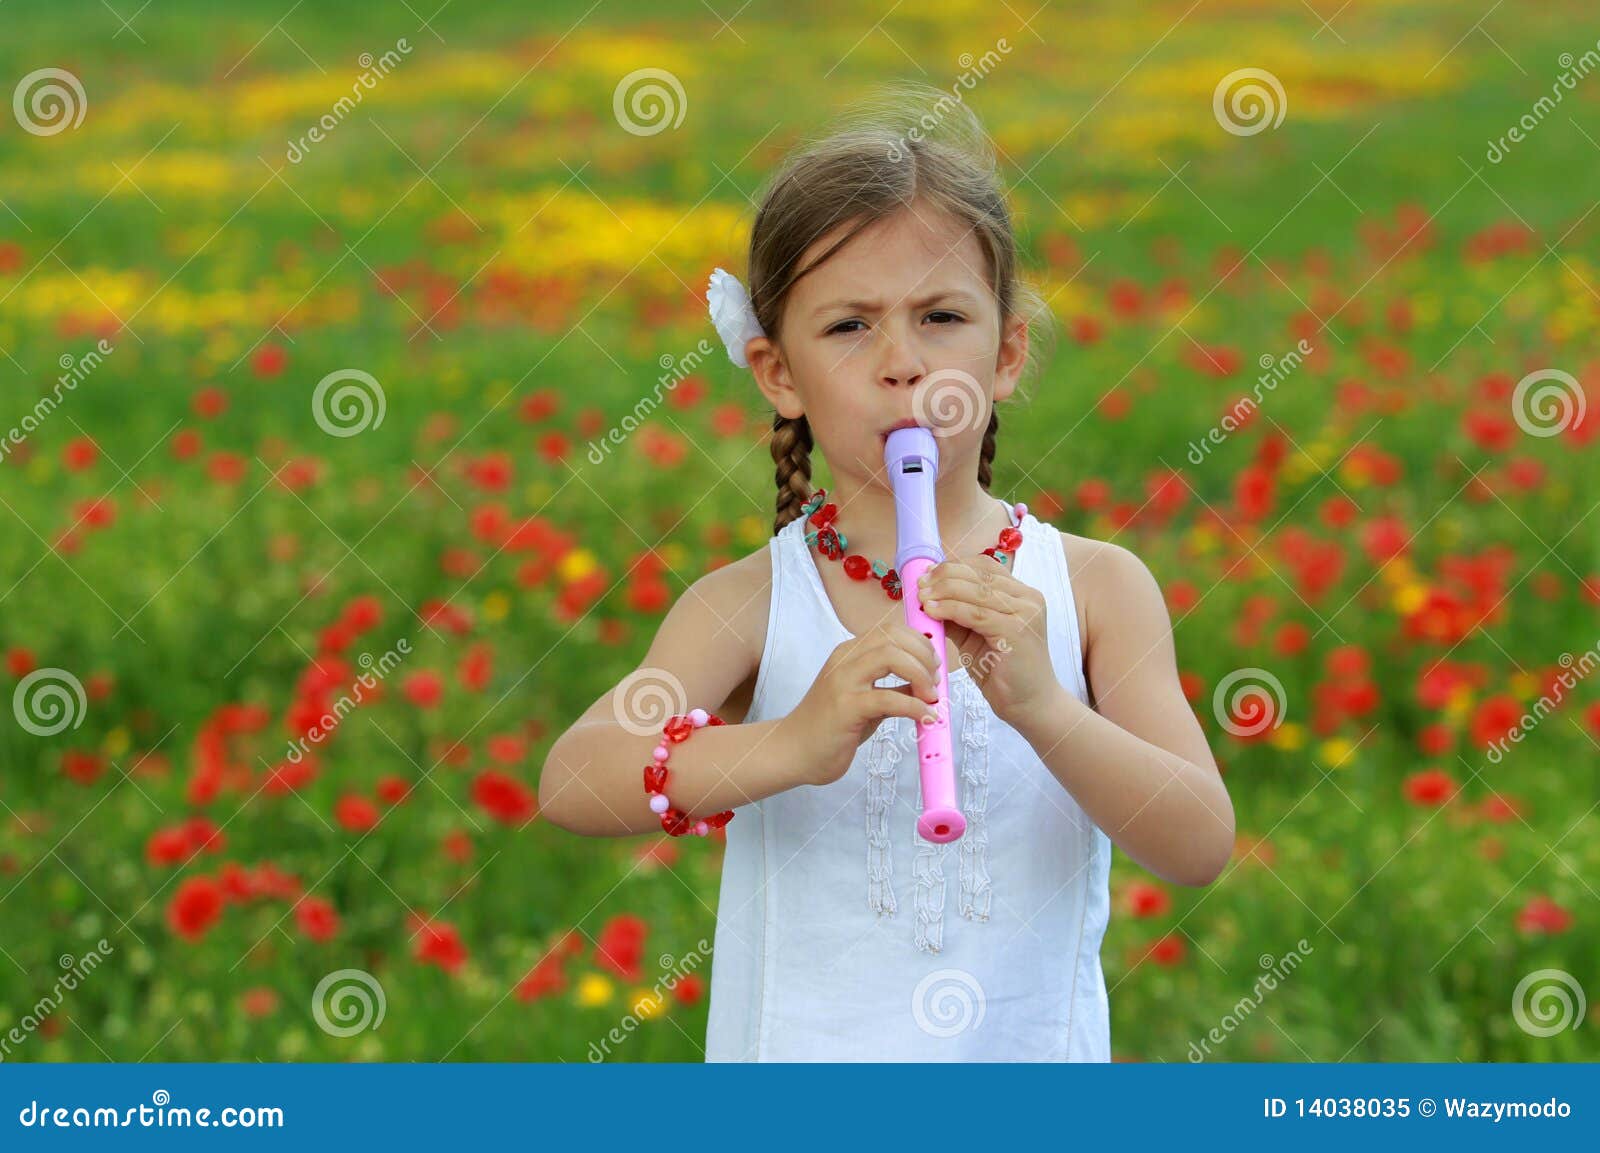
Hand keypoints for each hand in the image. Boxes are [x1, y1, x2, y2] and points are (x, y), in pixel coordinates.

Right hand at [782, 622, 943, 786]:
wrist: (794, 751)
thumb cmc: (831, 726)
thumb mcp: (866, 700)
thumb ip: (892, 688)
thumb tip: (927, 683)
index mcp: (849, 653)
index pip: (890, 630)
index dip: (918, 642)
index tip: (933, 664)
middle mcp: (845, 660)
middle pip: (893, 637)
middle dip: (924, 655)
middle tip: (935, 681)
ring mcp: (843, 682)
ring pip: (891, 656)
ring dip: (921, 674)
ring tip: (931, 697)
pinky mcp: (846, 708)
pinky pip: (888, 698)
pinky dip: (914, 706)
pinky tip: (924, 717)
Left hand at [915, 553, 1056, 730]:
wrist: (1028, 704)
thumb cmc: (1001, 671)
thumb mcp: (974, 635)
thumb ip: (957, 613)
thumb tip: (927, 594)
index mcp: (1022, 594)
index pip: (984, 566)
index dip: (953, 566)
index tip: (928, 574)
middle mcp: (1028, 598)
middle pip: (980, 574)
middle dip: (945, 576)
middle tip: (920, 585)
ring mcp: (1026, 613)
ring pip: (976, 591)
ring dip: (944, 591)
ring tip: (922, 598)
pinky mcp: (1017, 630)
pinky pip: (976, 614)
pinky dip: (951, 609)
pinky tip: (932, 612)